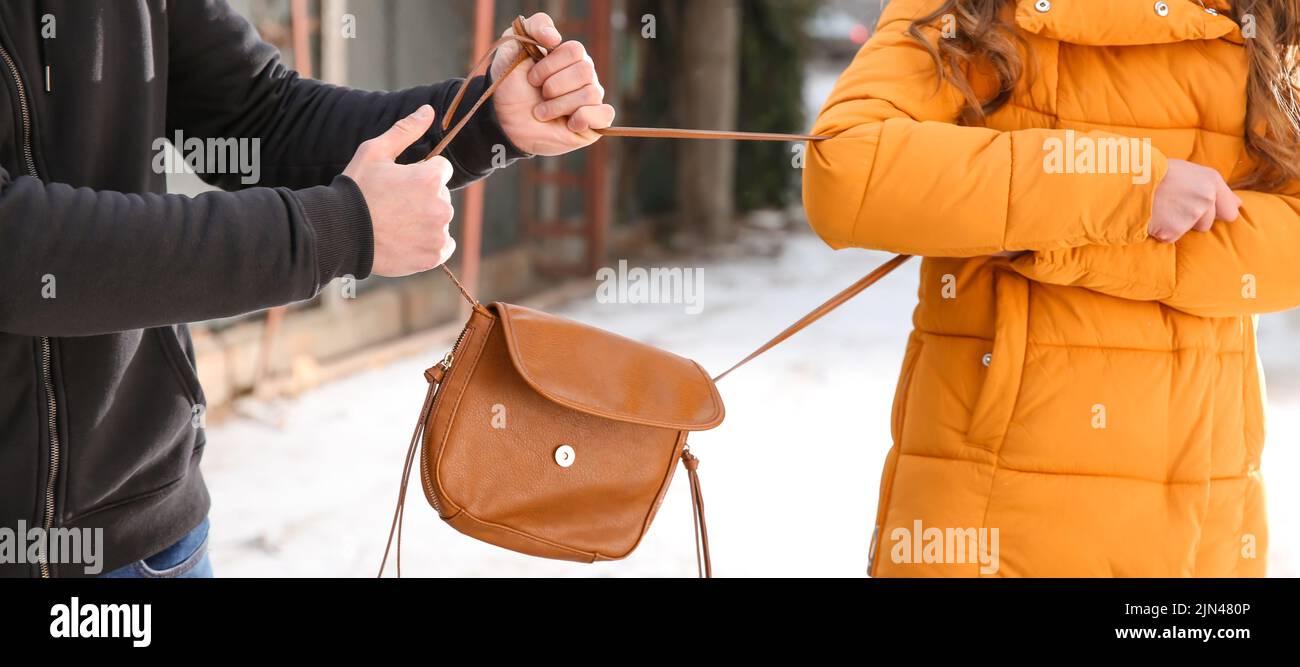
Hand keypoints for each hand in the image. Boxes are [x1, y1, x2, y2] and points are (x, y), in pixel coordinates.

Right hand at [345, 105, 456, 276]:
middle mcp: (441, 206)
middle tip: (394, 205)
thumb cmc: (356, 190)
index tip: (401, 183)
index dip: (421, 173)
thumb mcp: (374, 152)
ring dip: (426, 220)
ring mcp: (438, 233)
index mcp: (430, 178)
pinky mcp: (434, 256)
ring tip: (396, 223)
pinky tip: (407, 240)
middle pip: (441, 195)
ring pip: (441, 220)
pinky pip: (443, 246)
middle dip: (424, 197)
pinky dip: (429, 244)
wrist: (340, 233)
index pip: (441, 169)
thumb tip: (428, 110)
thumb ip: (405, 130)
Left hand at [489, 13, 615, 155]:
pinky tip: (568, 123)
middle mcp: (584, 75)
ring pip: (590, 93)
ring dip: (558, 106)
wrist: (506, 122)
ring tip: (542, 112)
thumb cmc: (511, 86)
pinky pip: (605, 114)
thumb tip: (555, 37)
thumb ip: (533, 27)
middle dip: (553, 87)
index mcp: (569, 56)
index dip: (550, 66)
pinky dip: (584, 118)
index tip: (531, 78)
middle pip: (585, 71)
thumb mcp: (512, 48)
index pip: (575, 50)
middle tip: (539, 95)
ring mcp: (591, 99)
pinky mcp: (594, 122)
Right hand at [1148, 159, 1241, 243]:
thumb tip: (1239, 205)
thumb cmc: (1156, 173)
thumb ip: (1215, 188)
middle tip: (1171, 205)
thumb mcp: (1189, 171)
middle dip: (1193, 220)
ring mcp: (1191, 215)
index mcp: (1211, 180)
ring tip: (1159, 209)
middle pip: (1208, 223)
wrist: (1129, 180)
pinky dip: (1160, 232)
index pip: (1229, 210)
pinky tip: (1152, 217)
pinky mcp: (1174, 230)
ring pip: (1189, 231)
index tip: (1197, 208)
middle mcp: (1206, 197)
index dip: (1214, 212)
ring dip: (1175, 225)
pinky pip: (1170, 237)